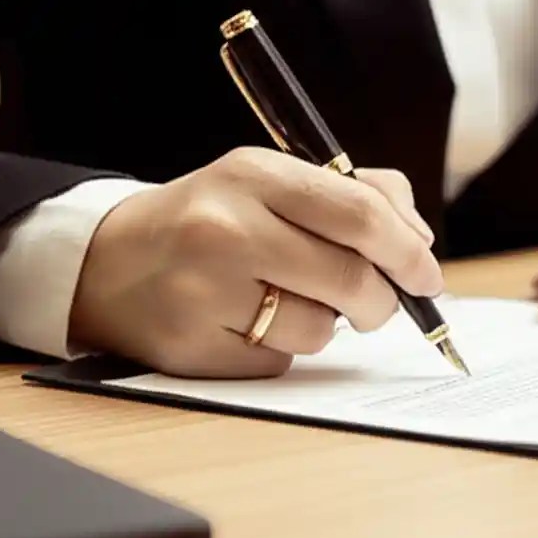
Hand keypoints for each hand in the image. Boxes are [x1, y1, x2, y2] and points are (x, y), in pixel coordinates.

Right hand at [68, 147, 441, 377]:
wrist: (109, 260)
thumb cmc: (215, 218)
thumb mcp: (274, 182)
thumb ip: (356, 196)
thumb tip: (419, 241)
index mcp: (254, 174)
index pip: (360, 214)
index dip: (408, 251)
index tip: (428, 276)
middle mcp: (225, 228)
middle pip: (351, 279)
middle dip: (384, 301)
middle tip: (381, 305)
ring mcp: (203, 291)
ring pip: (320, 329)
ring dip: (325, 325)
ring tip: (286, 301)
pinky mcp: (190, 346)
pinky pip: (279, 363)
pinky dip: (282, 350)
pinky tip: (248, 323)